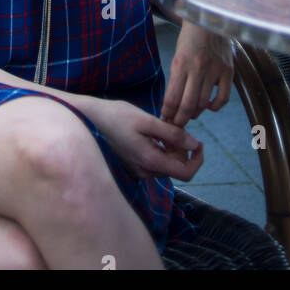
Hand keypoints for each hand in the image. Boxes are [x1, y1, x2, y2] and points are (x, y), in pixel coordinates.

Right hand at [74, 95, 203, 182]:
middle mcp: (145, 172)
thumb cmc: (117, 116)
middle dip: (182, 150)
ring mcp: (137, 171)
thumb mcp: (147, 120)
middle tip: (175, 126)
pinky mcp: (132, 166)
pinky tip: (151, 133)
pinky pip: (154, 162)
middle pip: (176, 168)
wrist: (89, 118)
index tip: (199, 142)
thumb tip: (195, 145)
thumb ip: (173, 134)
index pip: (186, 173)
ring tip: (161, 127)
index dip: (198, 160)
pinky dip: (160, 150)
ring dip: (171, 149)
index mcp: (151, 161)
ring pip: (166, 165)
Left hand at [162, 21, 233, 128]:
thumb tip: (172, 105)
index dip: (168, 113)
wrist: (209, 20)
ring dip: (196, 113)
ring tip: (190, 113)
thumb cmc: (190, 40)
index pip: (172, 97)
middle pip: (188, 105)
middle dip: (180, 119)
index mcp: (181, 63)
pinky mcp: (228, 71)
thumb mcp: (177, 56)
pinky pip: (223, 98)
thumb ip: (176, 79)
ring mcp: (214, 70)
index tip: (165, 119)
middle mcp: (197, 68)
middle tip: (176, 124)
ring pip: (204, 103)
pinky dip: (215, 107)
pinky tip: (209, 105)